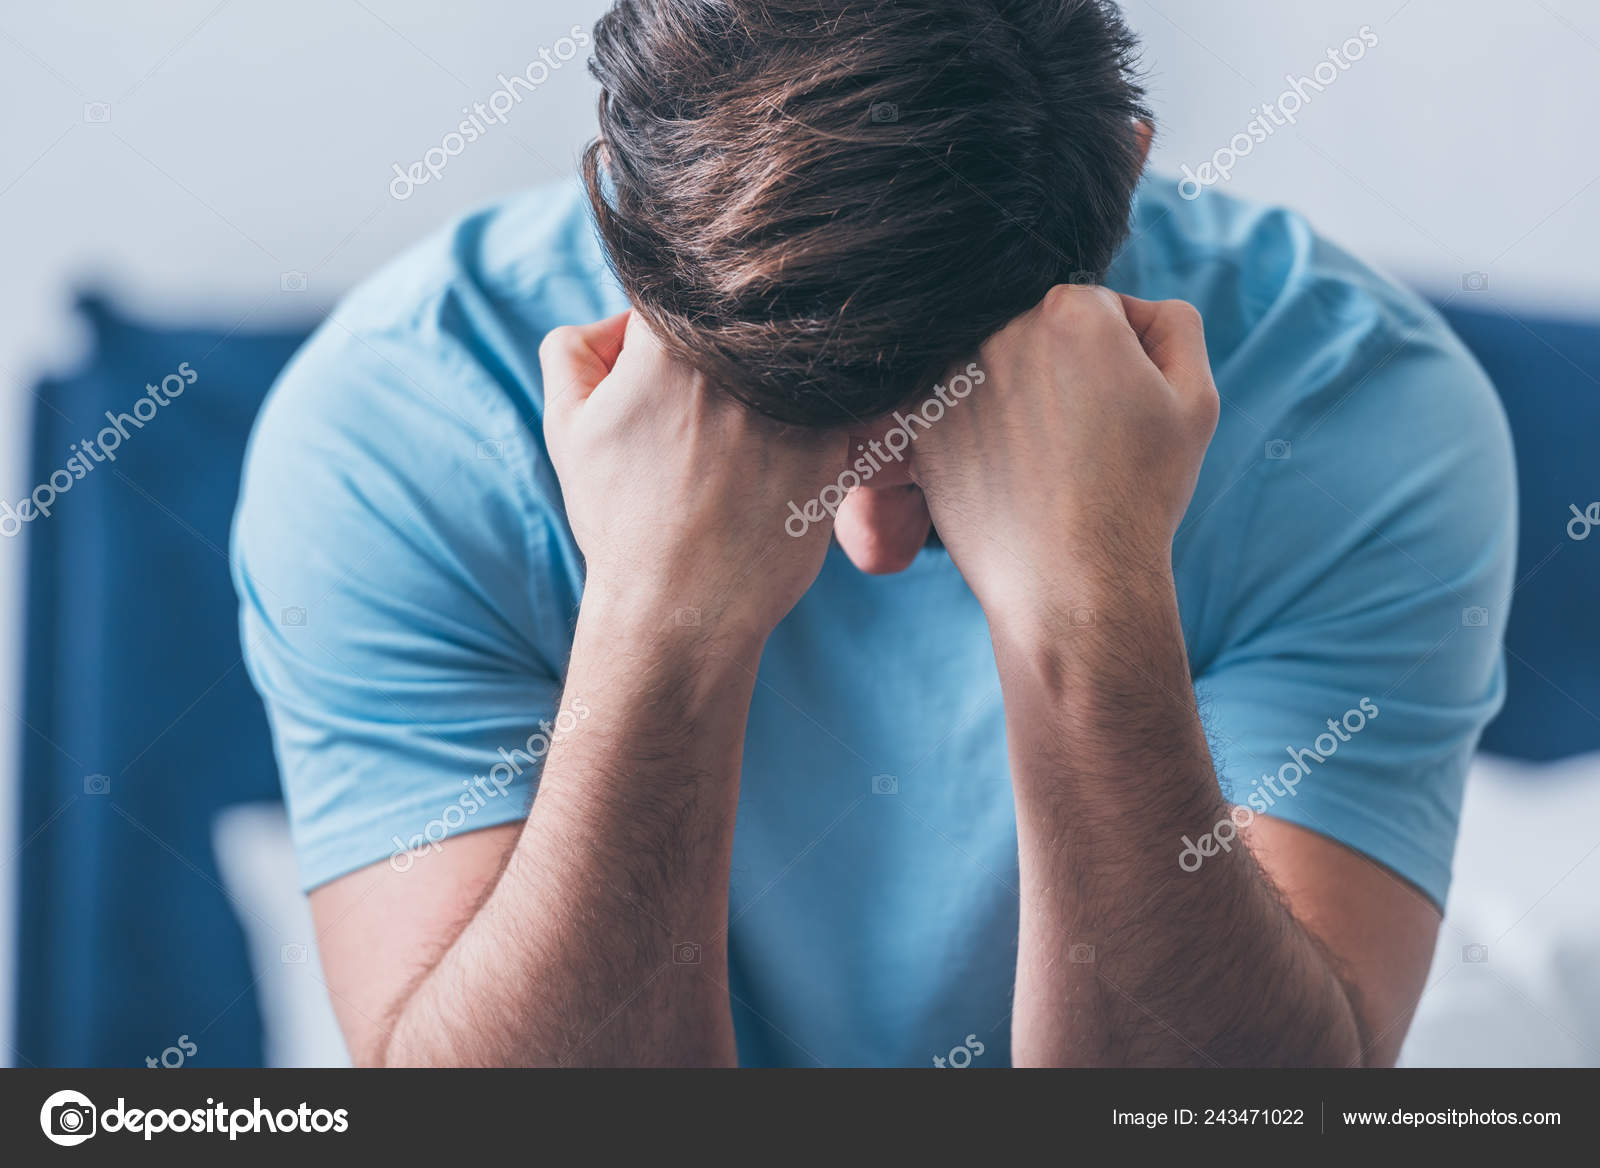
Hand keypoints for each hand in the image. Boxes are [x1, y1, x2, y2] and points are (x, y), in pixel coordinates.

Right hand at [541, 312, 844, 646]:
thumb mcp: (568, 426)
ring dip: (772, 390)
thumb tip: (617, 319)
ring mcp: (792, 400)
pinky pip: (837, 407)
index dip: (670, 340)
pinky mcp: (835, 442)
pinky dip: (817, 422)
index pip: (681, 296)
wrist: (677, 606)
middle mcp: (736, 360)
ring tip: (738, 452)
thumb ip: (572, 349)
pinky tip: (780, 467)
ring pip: (790, 363)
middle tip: (704, 427)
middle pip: (738, 326)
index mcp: (669, 340)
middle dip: (723, 362)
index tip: (668, 389)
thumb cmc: (618, 518)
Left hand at [909, 285, 1218, 619]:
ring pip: (996, 369)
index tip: (1121, 412)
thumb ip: (1174, 326)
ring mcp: (951, 377)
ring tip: (1046, 462)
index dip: (1118, 359)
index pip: (1095, 308)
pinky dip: (978, 432)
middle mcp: (1000, 330)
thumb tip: (1134, 308)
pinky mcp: (919, 424)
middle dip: (1064, 373)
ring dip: (1018, 399)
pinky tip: (1007, 474)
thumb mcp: (1195, 399)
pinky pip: (958, 409)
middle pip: (1039, 333)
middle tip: (1085, 441)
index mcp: (1069, 310)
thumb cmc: (1139, 494)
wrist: (1070, 583)